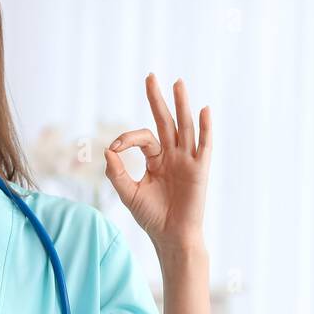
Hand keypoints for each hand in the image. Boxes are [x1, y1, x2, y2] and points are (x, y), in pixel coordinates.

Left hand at [103, 73, 212, 248]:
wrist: (171, 237)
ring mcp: (187, 160)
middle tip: (150, 76)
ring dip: (181, 104)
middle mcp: (173, 156)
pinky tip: (204, 110)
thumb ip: (117, 173)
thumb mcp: (129, 193)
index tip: (115, 147)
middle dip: (158, 99)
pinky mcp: (200, 169)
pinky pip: (204, 145)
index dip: (127, 138)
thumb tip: (108, 149)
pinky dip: (205, 128)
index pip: (143, 138)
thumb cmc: (152, 217)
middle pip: (165, 121)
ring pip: (185, 126)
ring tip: (178, 83)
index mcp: (156, 160)